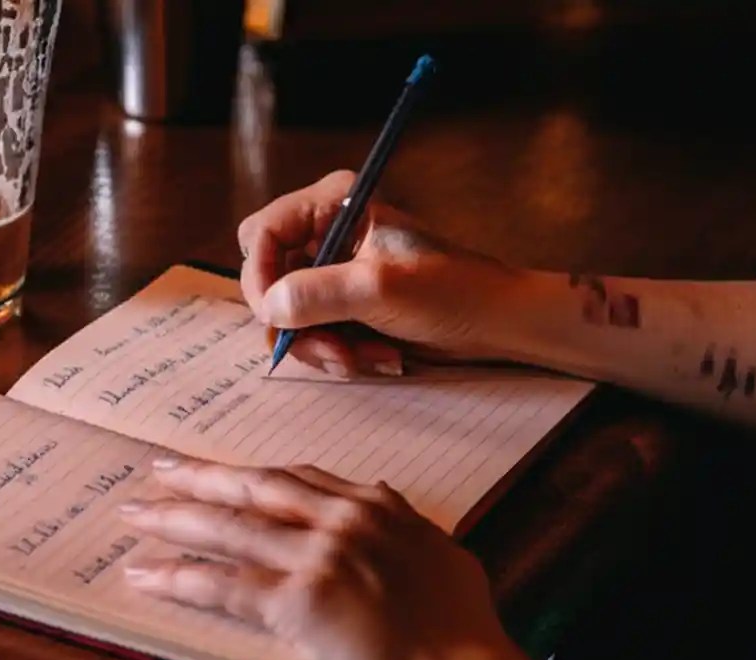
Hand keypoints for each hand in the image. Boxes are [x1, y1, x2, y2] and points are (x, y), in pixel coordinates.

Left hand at [117, 458, 515, 659]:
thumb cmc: (465, 633)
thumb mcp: (443, 557)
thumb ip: (405, 530)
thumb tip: (387, 511)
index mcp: (379, 505)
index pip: (299, 477)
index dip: (252, 473)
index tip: (221, 469)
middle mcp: (346, 517)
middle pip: (255, 486)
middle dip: (200, 476)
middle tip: (157, 470)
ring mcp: (321, 554)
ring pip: (231, 527)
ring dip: (175, 518)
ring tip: (135, 516)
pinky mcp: (301, 598)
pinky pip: (224, 584)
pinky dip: (178, 577)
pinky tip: (146, 576)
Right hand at [238, 170, 552, 376]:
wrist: (496, 322)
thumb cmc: (451, 291)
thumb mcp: (378, 289)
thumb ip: (317, 294)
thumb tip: (267, 308)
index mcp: (333, 203)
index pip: (263, 233)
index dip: (259, 277)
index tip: (274, 317)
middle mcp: (328, 231)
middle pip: (270, 277)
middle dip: (295, 322)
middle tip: (329, 350)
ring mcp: (335, 270)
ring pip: (289, 314)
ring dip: (321, 345)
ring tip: (360, 359)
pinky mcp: (346, 303)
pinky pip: (314, 332)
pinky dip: (338, 352)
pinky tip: (377, 357)